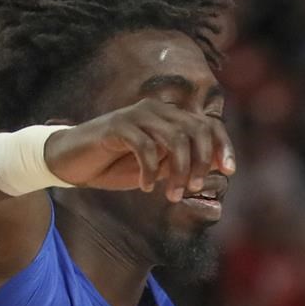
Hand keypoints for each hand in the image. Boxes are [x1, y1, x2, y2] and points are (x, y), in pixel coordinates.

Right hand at [44, 99, 233, 200]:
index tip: (229, 171)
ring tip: (172, 195)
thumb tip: (219, 167)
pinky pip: (145, 146)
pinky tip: (146, 187)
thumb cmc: (119, 165)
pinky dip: (150, 170)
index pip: (208, 125)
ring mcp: (136, 115)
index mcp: (170, 117)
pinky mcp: (116, 125)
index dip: (223, 146)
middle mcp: (156, 110)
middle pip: (195, 131)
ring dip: (178, 171)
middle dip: (200, 163)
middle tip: (193, 189)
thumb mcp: (159, 167)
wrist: (75, 162)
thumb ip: (184, 163)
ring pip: (174, 139)